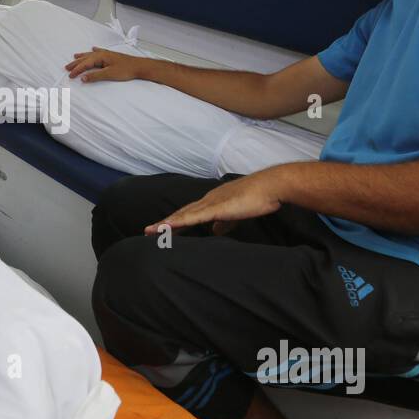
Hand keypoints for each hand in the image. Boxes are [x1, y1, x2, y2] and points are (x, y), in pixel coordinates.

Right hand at [65, 47, 151, 82]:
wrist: (139, 66)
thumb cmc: (126, 70)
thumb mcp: (109, 74)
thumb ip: (95, 76)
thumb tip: (83, 78)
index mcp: (100, 56)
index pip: (85, 64)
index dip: (77, 70)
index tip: (70, 75)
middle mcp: (102, 53)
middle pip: (86, 58)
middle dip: (76, 63)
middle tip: (67, 67)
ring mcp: (107, 54)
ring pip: (91, 54)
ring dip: (82, 56)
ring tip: (75, 56)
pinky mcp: (111, 56)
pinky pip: (99, 52)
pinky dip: (94, 51)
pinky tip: (93, 48)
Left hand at [144, 170, 285, 235]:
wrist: (270, 187)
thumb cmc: (258, 198)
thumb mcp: (237, 214)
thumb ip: (225, 222)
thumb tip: (216, 231)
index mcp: (212, 201)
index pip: (189, 214)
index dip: (175, 222)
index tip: (162, 230)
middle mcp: (207, 200)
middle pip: (181, 213)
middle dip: (164, 223)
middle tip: (148, 232)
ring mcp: (210, 203)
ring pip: (183, 215)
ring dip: (166, 224)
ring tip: (150, 231)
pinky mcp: (216, 208)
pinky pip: (193, 217)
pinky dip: (178, 223)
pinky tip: (168, 228)